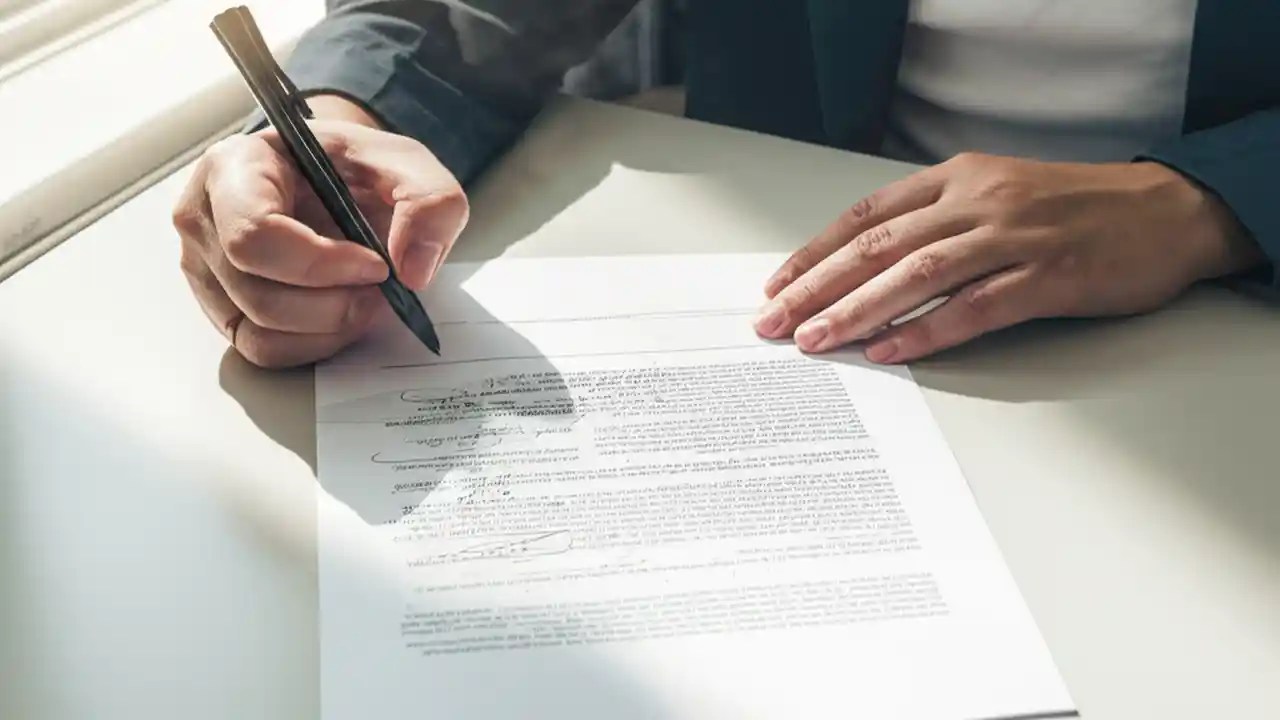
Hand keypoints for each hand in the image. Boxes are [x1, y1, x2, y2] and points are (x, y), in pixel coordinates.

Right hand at [174, 103, 467, 367]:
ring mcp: (208, 269)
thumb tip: (412, 270)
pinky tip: (344, 318)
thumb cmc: (357, 169)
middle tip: (381, 289)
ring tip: (367, 298)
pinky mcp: (225, 309)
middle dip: (334, 303)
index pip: (254, 235)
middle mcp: (205, 219)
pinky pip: (262, 350)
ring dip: (329, 326)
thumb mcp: (408, 164)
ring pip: (260, 329)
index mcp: (235, 167)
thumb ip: (430, 201)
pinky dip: (314, 345)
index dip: (320, 263)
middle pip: (258, 292)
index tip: (376, 264)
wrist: (341, 181)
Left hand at [757, 153, 1262, 362]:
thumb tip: (869, 269)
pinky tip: (889, 350)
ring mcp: (1014, 237)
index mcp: (959, 176)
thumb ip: (938, 222)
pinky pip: (974, 308)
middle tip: (774, 321)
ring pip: (916, 275)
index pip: (867, 215)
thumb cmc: (1077, 208)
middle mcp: (979, 201)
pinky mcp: (1048, 277)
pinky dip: (926, 331)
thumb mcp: (998, 194)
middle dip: (817, 287)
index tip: (778, 284)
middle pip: (878, 246)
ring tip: (815, 341)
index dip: (816, 251)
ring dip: (857, 311)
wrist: (1168, 210)